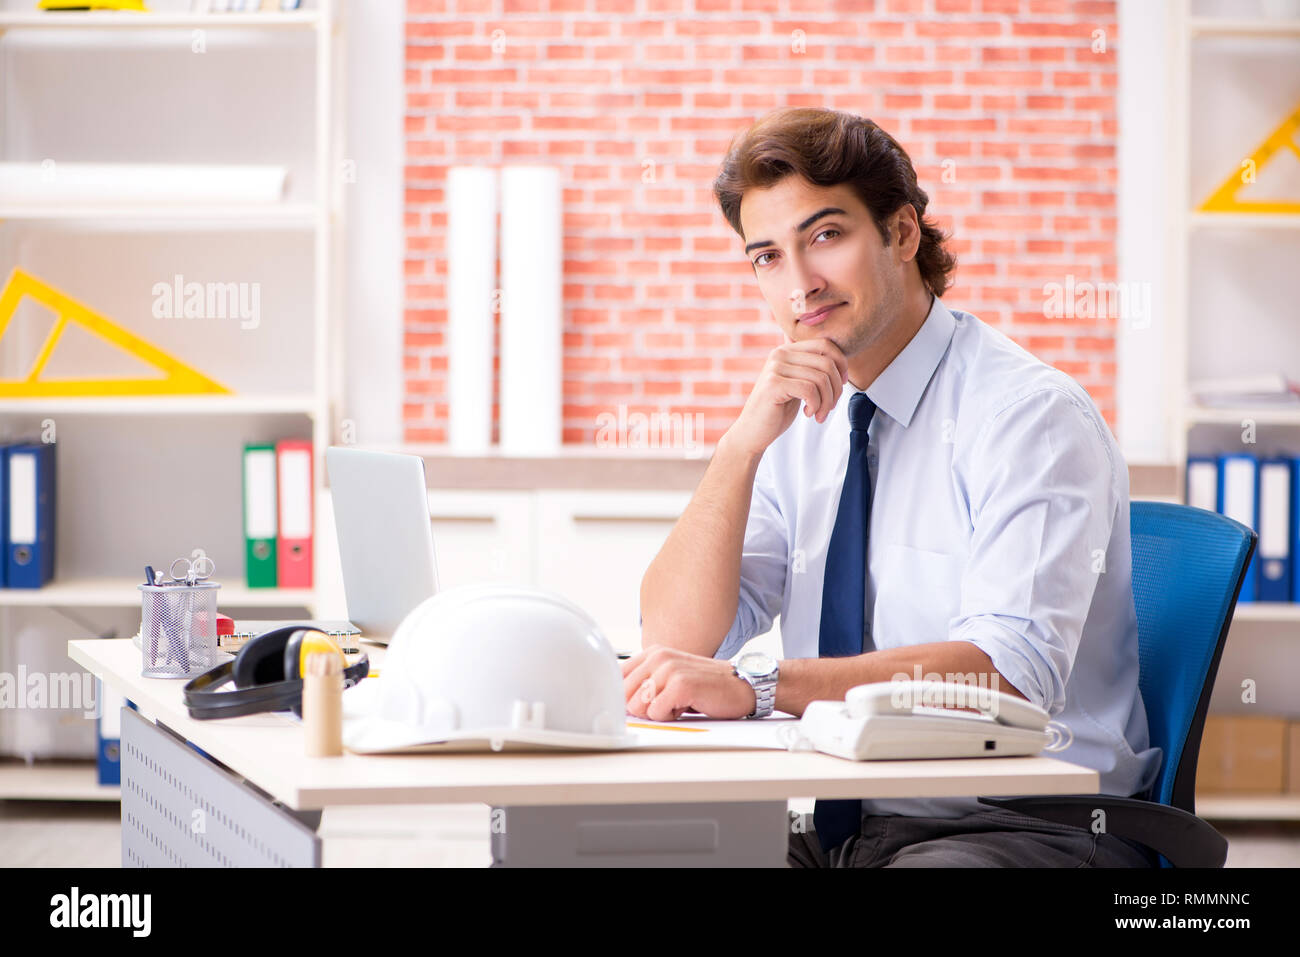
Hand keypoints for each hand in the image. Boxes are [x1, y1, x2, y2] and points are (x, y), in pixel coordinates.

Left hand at [620, 645, 756, 720]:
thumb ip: (645, 683)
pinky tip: (687, 705)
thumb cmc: (705, 685)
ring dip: (658, 713)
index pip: (618, 678)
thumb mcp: (670, 676)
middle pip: (624, 695)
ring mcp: (669, 669)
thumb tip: (618, 702)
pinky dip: (671, 717)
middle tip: (666, 702)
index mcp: (652, 652)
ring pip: (638, 706)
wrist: (740, 685)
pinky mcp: (680, 685)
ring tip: (679, 702)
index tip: (641, 703)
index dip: (625, 697)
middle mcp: (658, 657)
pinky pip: (657, 713)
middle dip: (642, 707)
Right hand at [723, 336, 848, 457]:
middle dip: (836, 389)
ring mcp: (775, 368)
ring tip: (819, 414)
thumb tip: (840, 357)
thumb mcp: (798, 384)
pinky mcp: (773, 384)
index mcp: (787, 350)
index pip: (826, 345)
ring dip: (826, 402)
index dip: (841, 364)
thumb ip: (811, 368)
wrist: (753, 432)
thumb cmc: (778, 409)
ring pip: (820, 379)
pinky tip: (808, 413)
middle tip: (830, 407)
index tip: (841, 385)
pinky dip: (816, 405)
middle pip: (826, 363)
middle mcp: (779, 354)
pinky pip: (809, 390)